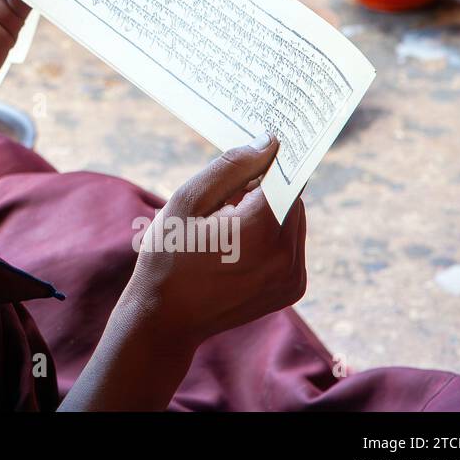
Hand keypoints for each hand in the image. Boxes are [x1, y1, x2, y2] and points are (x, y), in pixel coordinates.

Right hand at [121, 134, 306, 355]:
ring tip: (226, 228)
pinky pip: (291, 246)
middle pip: (291, 199)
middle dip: (263, 191)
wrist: (166, 318)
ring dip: (268, 214)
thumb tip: (268, 141)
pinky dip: (271, 237)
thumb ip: (230, 167)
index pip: (284, 177)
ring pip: (293, 221)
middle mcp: (286, 256)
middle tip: (222, 203)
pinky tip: (236, 248)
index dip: (268, 164)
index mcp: (261, 231)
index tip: (252, 155)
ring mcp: (293, 277)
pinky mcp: (293, 289)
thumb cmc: (168, 254)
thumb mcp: (186, 201)